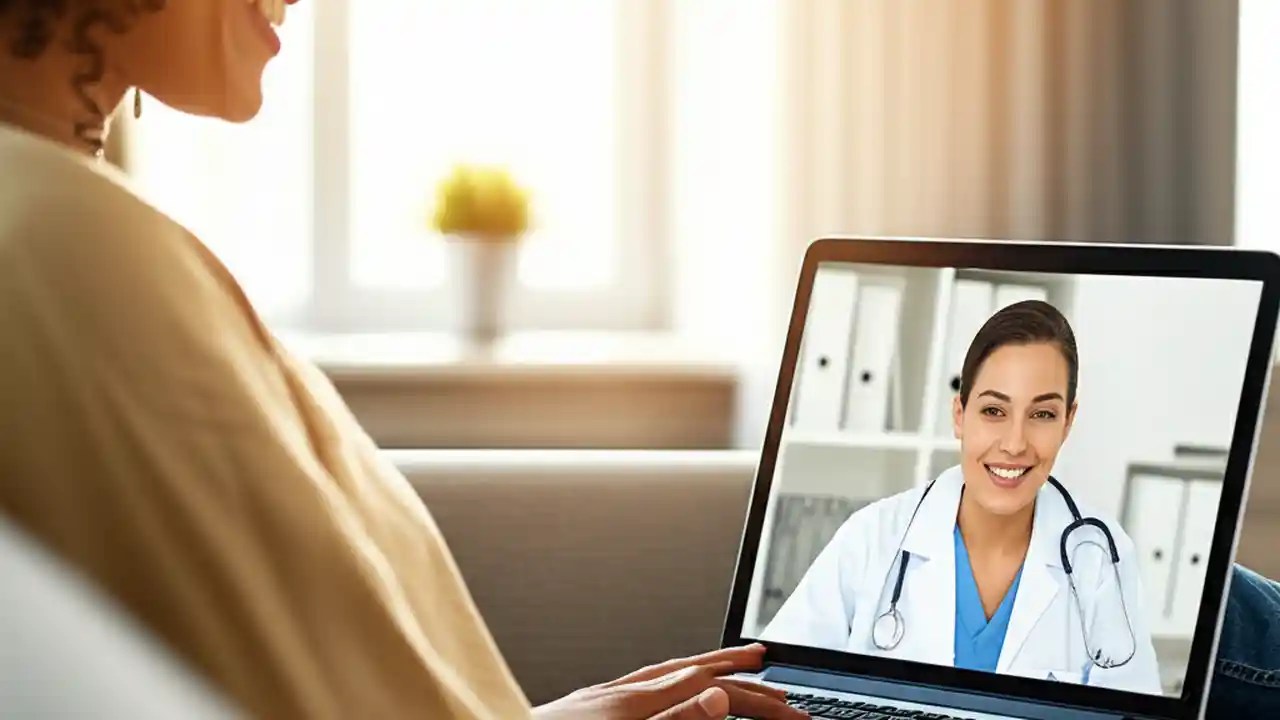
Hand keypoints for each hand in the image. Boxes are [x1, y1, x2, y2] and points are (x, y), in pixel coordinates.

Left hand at [532, 644, 808, 719]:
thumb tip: (716, 697)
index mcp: (631, 704)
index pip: (709, 688)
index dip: (755, 697)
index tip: (789, 709)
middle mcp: (616, 693)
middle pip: (689, 670)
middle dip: (734, 669)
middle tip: (772, 671)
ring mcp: (598, 697)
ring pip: (662, 672)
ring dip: (702, 666)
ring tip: (728, 665)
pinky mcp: (584, 706)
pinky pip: (638, 682)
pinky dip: (666, 677)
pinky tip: (666, 686)